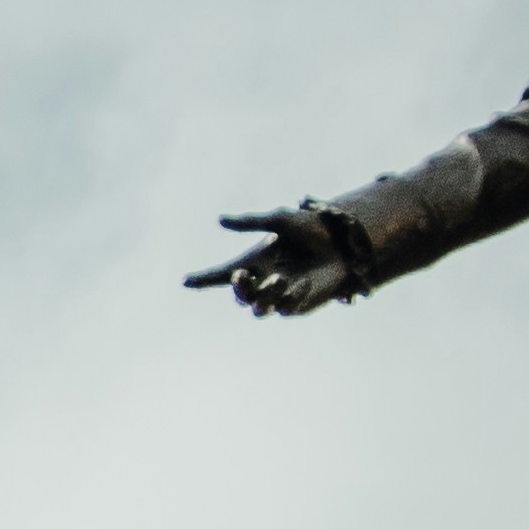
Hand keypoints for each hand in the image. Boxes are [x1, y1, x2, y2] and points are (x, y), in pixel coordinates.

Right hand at [210, 209, 379, 321]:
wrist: (343, 242)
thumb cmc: (311, 228)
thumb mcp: (279, 220)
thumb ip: (250, 222)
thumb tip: (220, 220)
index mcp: (255, 261)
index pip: (223, 274)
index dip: (204, 279)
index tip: (185, 281)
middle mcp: (264, 280)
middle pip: (239, 296)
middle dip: (238, 288)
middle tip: (243, 274)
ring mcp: (280, 295)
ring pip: (259, 308)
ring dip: (265, 294)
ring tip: (280, 278)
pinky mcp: (298, 305)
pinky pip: (285, 308)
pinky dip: (291, 296)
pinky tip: (303, 283)